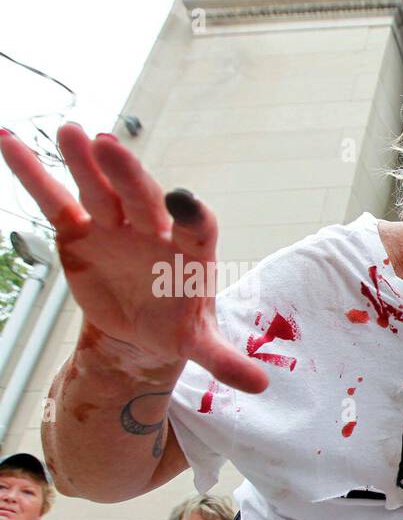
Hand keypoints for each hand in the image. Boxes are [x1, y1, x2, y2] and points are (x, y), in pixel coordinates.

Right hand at [0, 124, 266, 392]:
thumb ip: (224, 360)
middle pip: (142, 198)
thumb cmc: (178, 325)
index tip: (185, 200)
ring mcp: (115, 226)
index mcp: (190, 252)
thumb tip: (260, 386)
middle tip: (110, 146)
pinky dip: (32, 171)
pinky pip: (54, 200)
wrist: (142, 324)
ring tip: (71, 133)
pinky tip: (9, 138)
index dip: (192, 214)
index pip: (196, 227)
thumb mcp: (199, 345)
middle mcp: (153, 230)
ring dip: (85, 163)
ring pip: (100, 190)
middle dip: (128, 175)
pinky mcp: (79, 231)